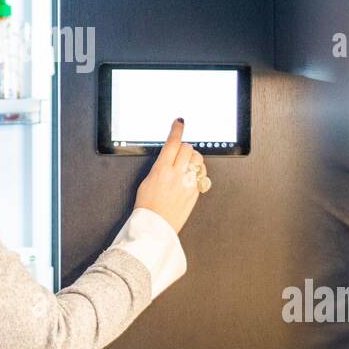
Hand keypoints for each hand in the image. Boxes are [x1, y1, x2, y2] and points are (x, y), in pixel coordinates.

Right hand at [134, 118, 205, 234]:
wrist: (155, 226)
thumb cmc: (147, 206)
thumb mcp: (147, 181)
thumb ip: (160, 167)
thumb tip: (168, 158)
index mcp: (162, 169)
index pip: (173, 142)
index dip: (176, 129)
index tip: (179, 122)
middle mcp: (177, 174)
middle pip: (188, 148)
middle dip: (184, 147)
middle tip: (179, 151)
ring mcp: (188, 183)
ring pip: (198, 159)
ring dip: (192, 157)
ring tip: (186, 163)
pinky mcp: (196, 192)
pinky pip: (201, 174)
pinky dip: (196, 171)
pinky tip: (190, 176)